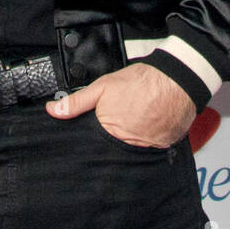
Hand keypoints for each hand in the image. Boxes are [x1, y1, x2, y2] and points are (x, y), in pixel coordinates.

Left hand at [46, 62, 196, 148]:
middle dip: (115, 140)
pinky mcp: (164, 146)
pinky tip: (152, 124)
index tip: (101, 131)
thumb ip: (77, 102)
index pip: (96, 145)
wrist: (176, 79)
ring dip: (134, 139)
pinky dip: (151, 138)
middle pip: (115, 149)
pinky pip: (154, 147)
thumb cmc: (141, 82)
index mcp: (110, 132)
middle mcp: (128, 144)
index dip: (97, 138)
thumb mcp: (102, 87)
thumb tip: (53, 110)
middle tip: (124, 120)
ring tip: (139, 120)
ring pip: (135, 149)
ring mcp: (148, 147)